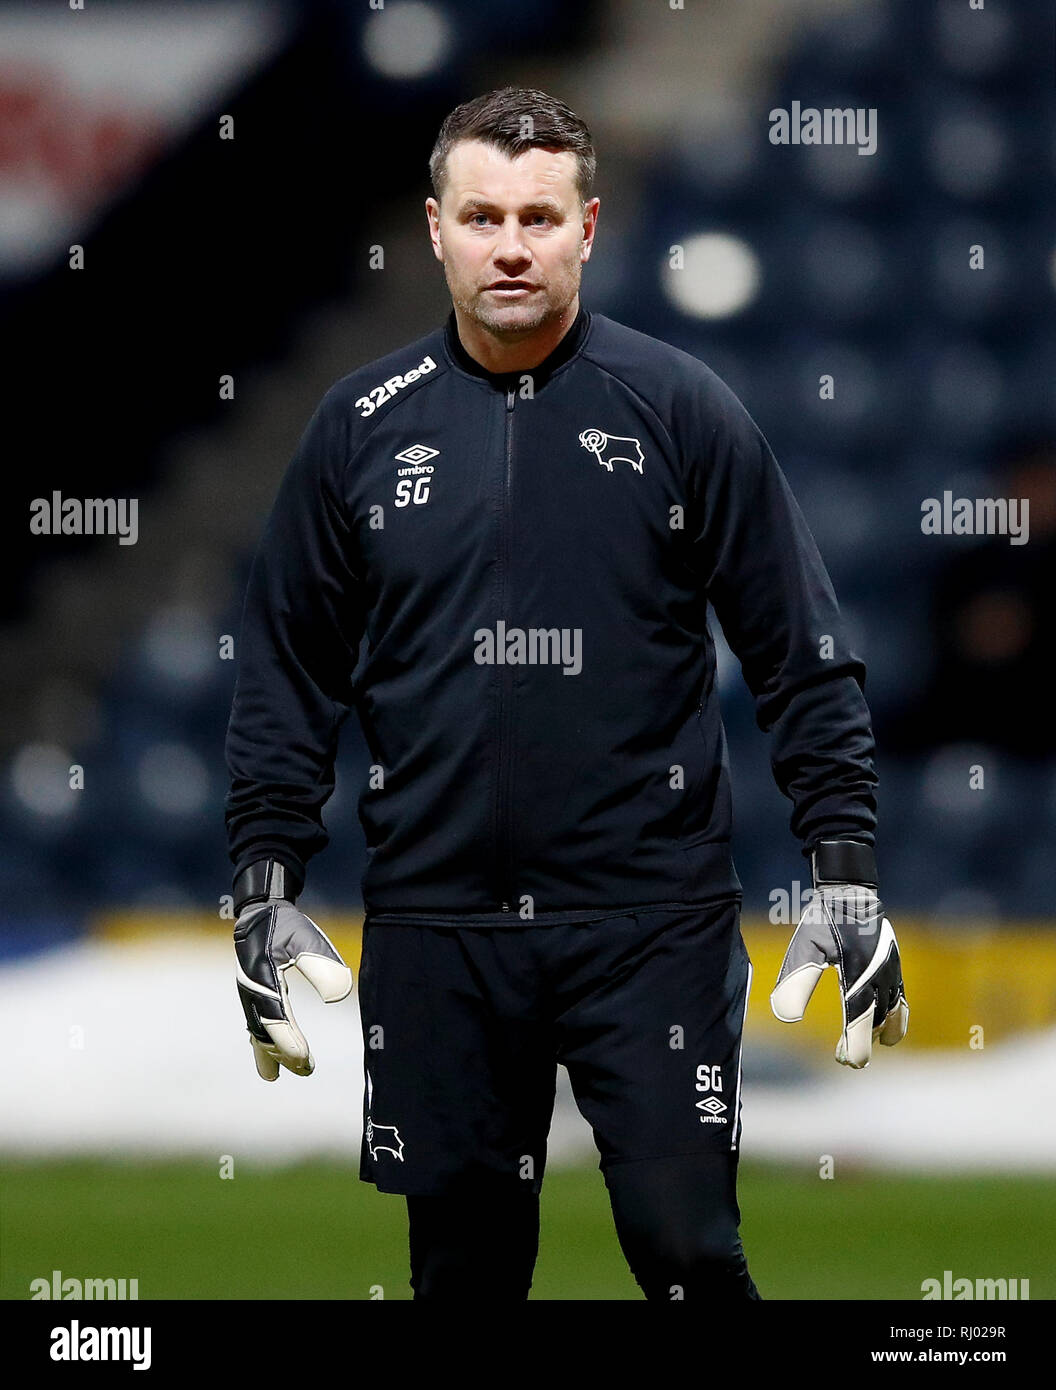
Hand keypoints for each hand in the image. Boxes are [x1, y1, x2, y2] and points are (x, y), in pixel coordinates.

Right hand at [232, 862, 352, 1080]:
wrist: (259, 910)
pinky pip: (256, 1023)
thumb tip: (340, 996)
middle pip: (265, 1031)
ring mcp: (249, 993)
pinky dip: (262, 1041)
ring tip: (276, 1075)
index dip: (289, 1042)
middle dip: (283, 1053)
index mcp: (263, 978)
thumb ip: (322, 966)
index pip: (276, 1019)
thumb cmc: (285, 924)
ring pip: (258, 1030)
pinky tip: (268, 1054)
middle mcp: (252, 990)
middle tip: (305, 1070)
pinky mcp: (252, 992)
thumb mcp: (307, 939)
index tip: (305, 1060)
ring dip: (270, 1052)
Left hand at [770, 842, 908, 1067]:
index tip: (849, 1063)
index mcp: (859, 971)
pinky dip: (895, 1018)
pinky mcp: (894, 967)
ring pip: (893, 1013)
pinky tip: (883, 1025)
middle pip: (876, 1020)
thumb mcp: (804, 948)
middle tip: (845, 1060)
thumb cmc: (823, 921)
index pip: (860, 1018)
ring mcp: (891, 971)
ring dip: (880, 1032)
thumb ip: (796, 982)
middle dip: (863, 1042)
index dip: (856, 1044)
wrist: (850, 893)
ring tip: (871, 1044)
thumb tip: (786, 1017)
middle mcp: (881, 974)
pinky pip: (900, 1000)